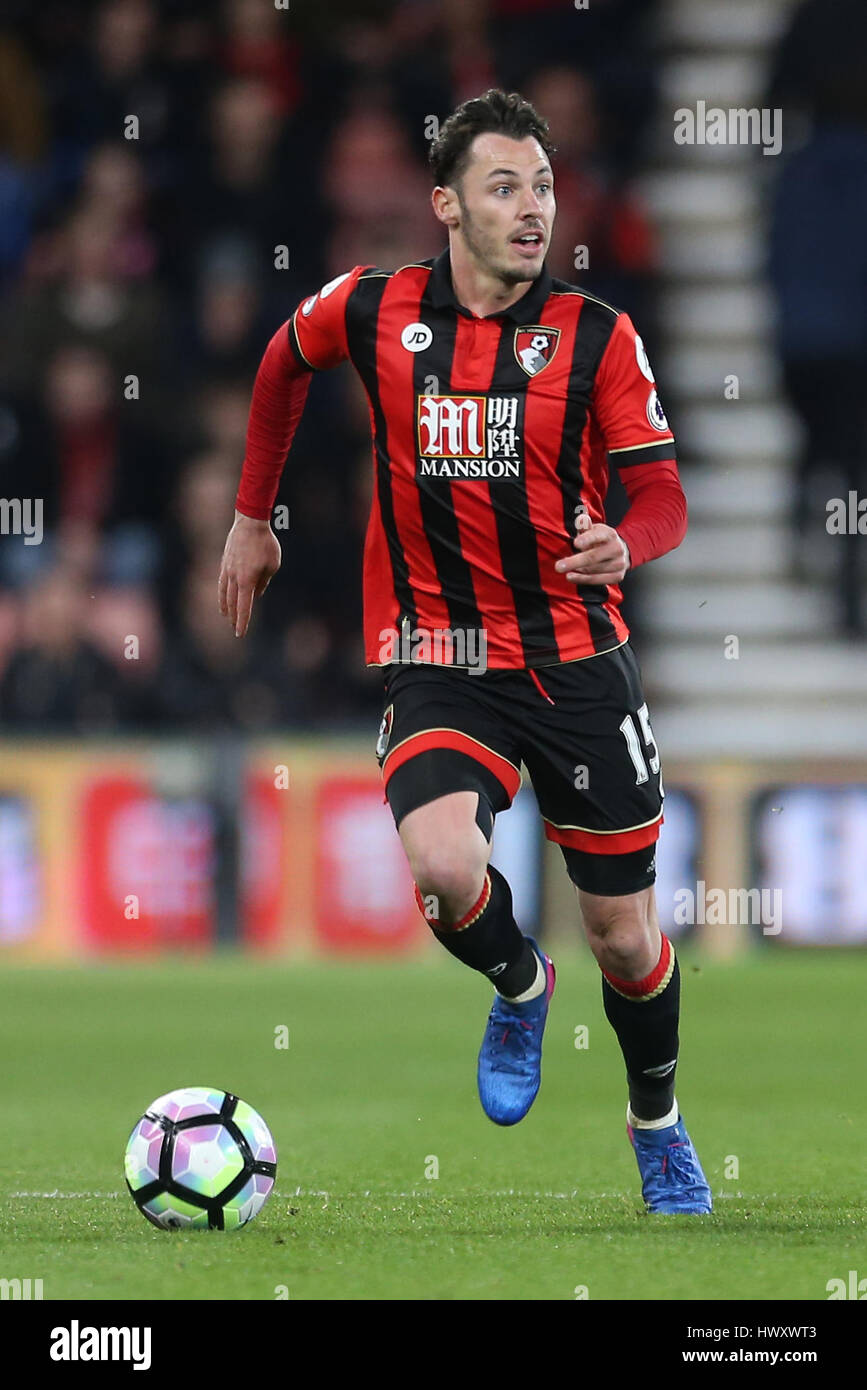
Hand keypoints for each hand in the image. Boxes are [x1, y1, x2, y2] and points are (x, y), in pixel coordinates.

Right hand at [218, 510, 280, 635]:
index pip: (244, 607)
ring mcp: (227, 569)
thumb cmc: (265, 544)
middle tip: (234, 628)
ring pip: (224, 593)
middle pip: (232, 602)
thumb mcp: (272, 565)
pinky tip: (223, 595)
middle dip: (233, 617)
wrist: (250, 523)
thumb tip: (256, 594)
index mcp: (247, 581)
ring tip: (225, 615)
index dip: (242, 621)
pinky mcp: (225, 562)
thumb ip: (264, 582)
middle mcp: (234, 577)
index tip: (240, 633)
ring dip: (225, 606)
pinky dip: (222, 592)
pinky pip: (222, 581)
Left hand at [555, 512, 629, 586]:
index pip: (598, 536)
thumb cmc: (601, 540)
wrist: (621, 552)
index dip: (587, 539)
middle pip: (593, 557)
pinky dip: (583, 579)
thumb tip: (581, 518)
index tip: (576, 543)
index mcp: (610, 534)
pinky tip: (571, 577)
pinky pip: (597, 580)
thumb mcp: (594, 530)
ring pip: (593, 570)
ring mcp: (619, 564)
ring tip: (564, 570)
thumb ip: (585, 525)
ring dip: (577, 571)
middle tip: (558, 566)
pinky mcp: (617, 576)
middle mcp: (617, 549)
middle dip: (574, 562)